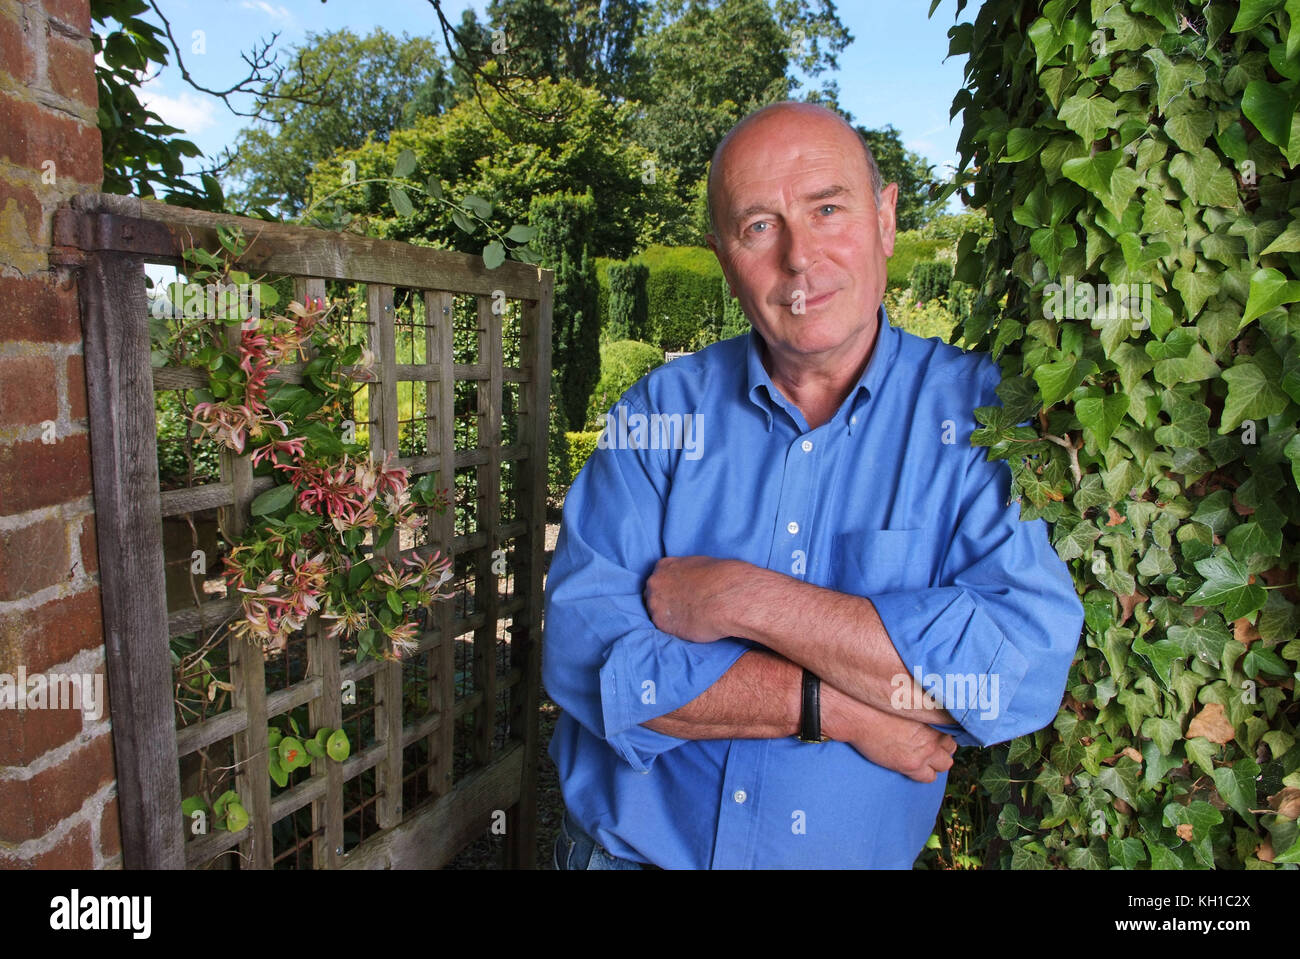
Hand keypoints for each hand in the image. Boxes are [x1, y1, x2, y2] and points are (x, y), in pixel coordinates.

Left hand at [643, 555, 744, 641]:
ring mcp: (655, 604)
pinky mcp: (661, 624)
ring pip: (656, 613)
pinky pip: (664, 628)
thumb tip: (690, 581)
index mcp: (663, 566)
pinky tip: (690, 626)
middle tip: (682, 608)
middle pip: (653, 595)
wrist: (729, 598)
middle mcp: (654, 583)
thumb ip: (687, 573)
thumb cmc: (723, 579)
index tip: (679, 595)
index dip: (669, 589)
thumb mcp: (701, 565)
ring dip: (669, 616)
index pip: (659, 578)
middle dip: (665, 602)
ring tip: (688, 619)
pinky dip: (675, 629)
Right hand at [822, 683, 956, 782]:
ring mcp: (925, 751)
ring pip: (945, 764)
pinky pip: (930, 777)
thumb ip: (923, 706)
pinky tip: (916, 765)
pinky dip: (926, 773)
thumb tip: (929, 707)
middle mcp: (934, 734)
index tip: (937, 731)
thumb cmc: (878, 702)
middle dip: (943, 746)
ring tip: (924, 756)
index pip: (954, 728)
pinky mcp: (912, 765)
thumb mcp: (907, 698)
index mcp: (936, 715)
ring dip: (937, 760)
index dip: (944, 731)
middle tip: (929, 744)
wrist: (859, 715)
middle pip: (952, 747)